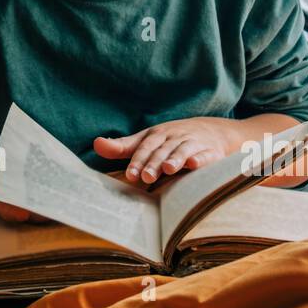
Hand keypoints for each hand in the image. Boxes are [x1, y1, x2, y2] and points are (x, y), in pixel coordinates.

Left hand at [94, 117, 241, 186]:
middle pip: (162, 151)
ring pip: (182, 151)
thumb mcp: (146, 140)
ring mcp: (192, 144)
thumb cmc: (169, 139)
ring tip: (168, 169)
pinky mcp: (210, 152)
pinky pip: (206, 155)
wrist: (209, 130)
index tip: (131, 175)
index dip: (138, 160)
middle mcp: (174, 138)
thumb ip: (123, 146)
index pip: (145, 148)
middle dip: (154, 163)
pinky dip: (200, 159)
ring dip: (175, 159)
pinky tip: (194, 164)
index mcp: (157, 136)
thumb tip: (96, 144)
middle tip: (146, 177)